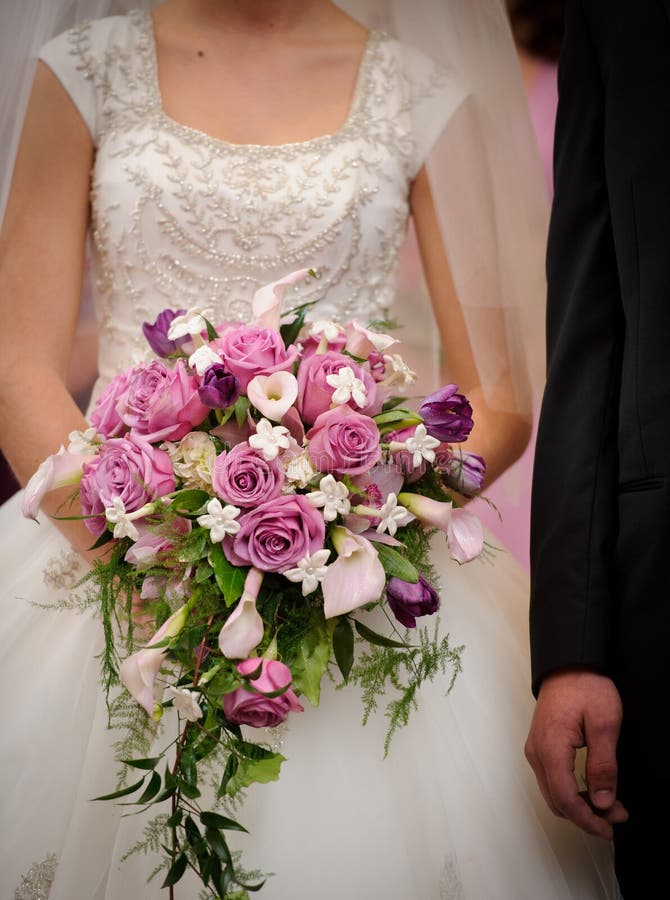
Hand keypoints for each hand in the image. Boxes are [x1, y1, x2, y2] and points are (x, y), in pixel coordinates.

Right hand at [525, 668, 628, 839]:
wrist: (568, 664)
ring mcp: (536, 750)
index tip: (609, 827)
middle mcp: (537, 753)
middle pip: (557, 801)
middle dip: (586, 816)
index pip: (565, 799)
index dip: (588, 820)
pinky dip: (572, 791)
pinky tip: (592, 788)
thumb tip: (602, 800)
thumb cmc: (584, 686)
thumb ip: (603, 765)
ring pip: (554, 793)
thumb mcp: (604, 724)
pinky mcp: (541, 746)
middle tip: (616, 815)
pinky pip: (552, 779)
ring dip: (580, 805)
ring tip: (608, 803)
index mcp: (550, 748)